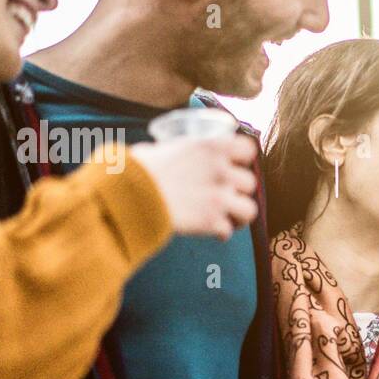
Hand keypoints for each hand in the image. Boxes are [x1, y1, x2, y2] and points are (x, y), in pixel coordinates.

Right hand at [133, 135, 258, 240]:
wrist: (128, 194)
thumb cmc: (138, 168)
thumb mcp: (162, 147)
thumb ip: (177, 150)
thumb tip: (162, 151)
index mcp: (211, 145)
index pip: (248, 149)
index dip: (243, 159)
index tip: (233, 165)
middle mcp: (220, 169)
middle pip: (250, 182)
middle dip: (238, 190)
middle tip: (225, 194)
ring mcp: (218, 196)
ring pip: (250, 209)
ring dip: (238, 214)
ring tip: (226, 216)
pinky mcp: (211, 220)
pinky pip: (229, 230)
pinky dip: (221, 232)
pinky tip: (211, 230)